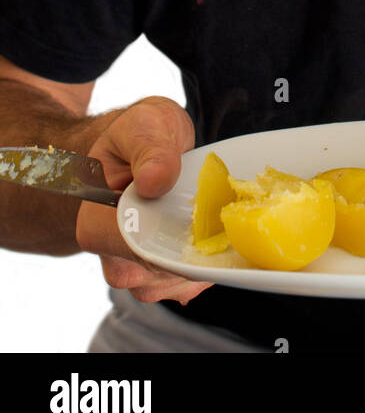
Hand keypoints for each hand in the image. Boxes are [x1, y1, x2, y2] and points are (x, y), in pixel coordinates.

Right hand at [76, 96, 213, 303]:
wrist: (151, 138)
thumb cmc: (141, 130)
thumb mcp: (145, 126)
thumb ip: (150, 151)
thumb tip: (154, 181)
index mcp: (96, 217)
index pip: (127, 249)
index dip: (164, 247)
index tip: (198, 230)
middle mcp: (110, 247)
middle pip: (148, 277)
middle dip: (187, 259)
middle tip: (219, 230)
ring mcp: (134, 260)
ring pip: (166, 286)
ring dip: (198, 267)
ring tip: (220, 233)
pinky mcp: (157, 264)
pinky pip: (180, 284)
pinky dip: (203, 271)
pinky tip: (218, 246)